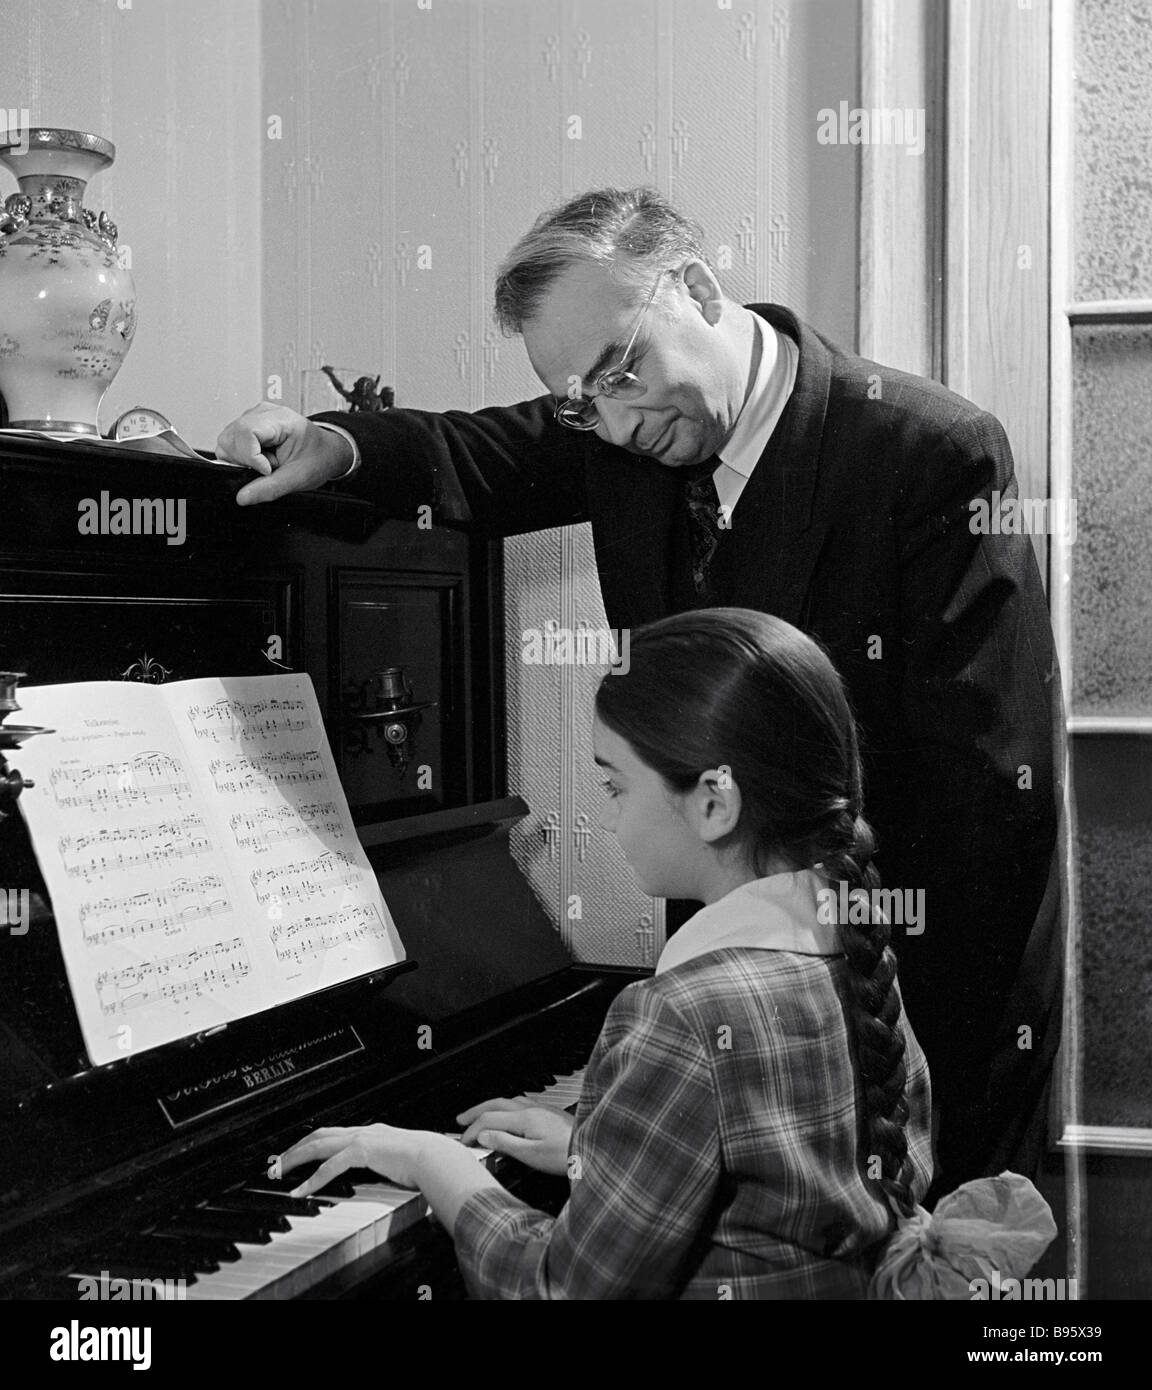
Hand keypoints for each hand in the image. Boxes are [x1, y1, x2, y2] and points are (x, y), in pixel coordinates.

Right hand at [215, 402, 353, 504]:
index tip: (267, 470)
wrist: (326, 452)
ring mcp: (253, 417)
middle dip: (244, 461)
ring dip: (242, 460)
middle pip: (231, 437)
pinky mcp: (248, 426)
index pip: (246, 432)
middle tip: (268, 468)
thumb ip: (269, 488)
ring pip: (227, 440)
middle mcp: (263, 413)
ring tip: (266, 463)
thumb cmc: (317, 458)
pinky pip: (231, 443)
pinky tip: (260, 460)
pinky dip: (242, 457)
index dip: (251, 456)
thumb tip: (243, 497)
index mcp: (280, 419)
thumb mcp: (298, 478)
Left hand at [271, 1123, 433, 1195]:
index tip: (296, 1154)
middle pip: (318, 1135)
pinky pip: (329, 1166)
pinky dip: (312, 1180)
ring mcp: (361, 1138)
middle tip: (276, 1163)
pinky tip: (300, 1191)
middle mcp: (363, 1131)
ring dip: (294, 1159)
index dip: (311, 1143)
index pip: (333, 1134)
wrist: (436, 1157)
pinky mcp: (362, 1151)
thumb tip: (386, 1174)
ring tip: (278, 1172)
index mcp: (371, 1133)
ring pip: (317, 1145)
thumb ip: (387, 1165)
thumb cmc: (424, 1162)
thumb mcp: (399, 1161)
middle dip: (294, 1148)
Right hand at [456, 1102, 574, 1176]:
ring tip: (481, 1115)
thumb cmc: (565, 1155)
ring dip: (491, 1108)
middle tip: (461, 1119)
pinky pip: (520, 1104)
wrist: (592, 1148)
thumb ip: (505, 1143)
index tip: (464, 1142)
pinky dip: (506, 1108)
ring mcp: (542, 1109)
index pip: (489, 1120)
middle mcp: (532, 1109)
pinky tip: (509, 1115)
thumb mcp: (530, 1155)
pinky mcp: (549, 1113)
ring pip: (509, 1102)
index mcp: (524, 1118)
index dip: (473, 1130)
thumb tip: (483, 1135)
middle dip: (476, 1111)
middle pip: (496, 1104)